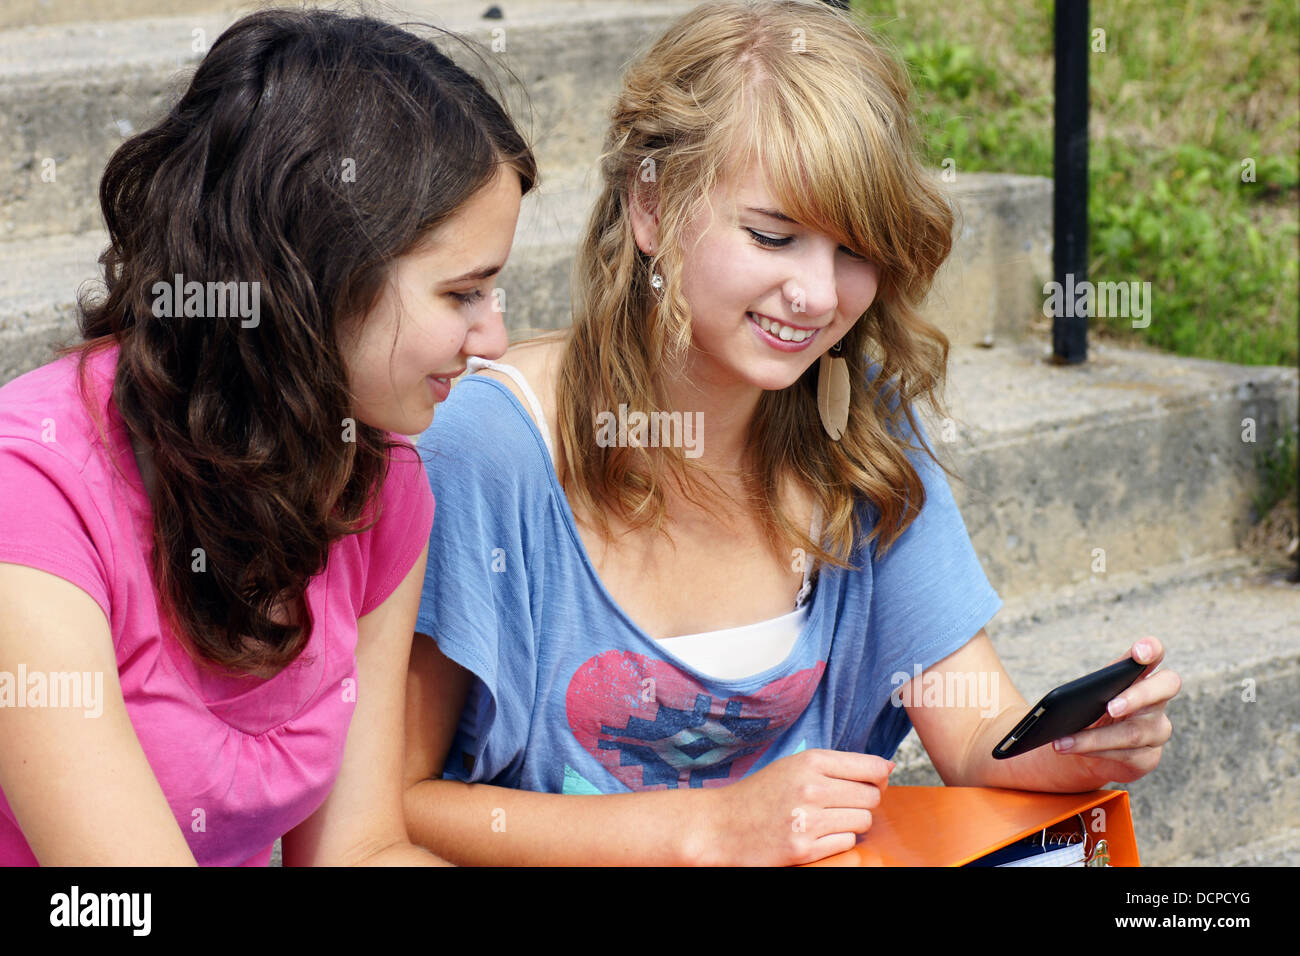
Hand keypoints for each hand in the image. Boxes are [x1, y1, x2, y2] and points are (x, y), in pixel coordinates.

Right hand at [696, 749, 893, 865]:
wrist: (722, 825)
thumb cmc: (761, 794)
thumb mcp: (794, 766)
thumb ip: (838, 765)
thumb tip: (887, 767)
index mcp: (810, 761)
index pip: (871, 767)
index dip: (879, 777)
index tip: (871, 783)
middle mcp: (810, 788)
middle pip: (871, 797)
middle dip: (864, 802)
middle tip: (841, 804)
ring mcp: (807, 820)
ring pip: (863, 821)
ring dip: (851, 822)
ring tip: (826, 820)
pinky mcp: (803, 849)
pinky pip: (846, 843)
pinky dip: (837, 840)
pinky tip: (817, 834)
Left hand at [1051, 637, 1180, 783]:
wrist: (1087, 750)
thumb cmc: (1088, 711)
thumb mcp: (1085, 694)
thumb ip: (1084, 689)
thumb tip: (1063, 700)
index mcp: (1138, 674)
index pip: (1154, 653)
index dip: (1151, 649)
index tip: (1139, 652)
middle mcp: (1156, 699)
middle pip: (1166, 687)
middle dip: (1137, 696)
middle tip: (1109, 707)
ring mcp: (1157, 728)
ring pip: (1135, 732)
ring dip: (1095, 738)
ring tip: (1064, 740)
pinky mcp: (1149, 757)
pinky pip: (1126, 755)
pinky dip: (1095, 751)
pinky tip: (1074, 748)